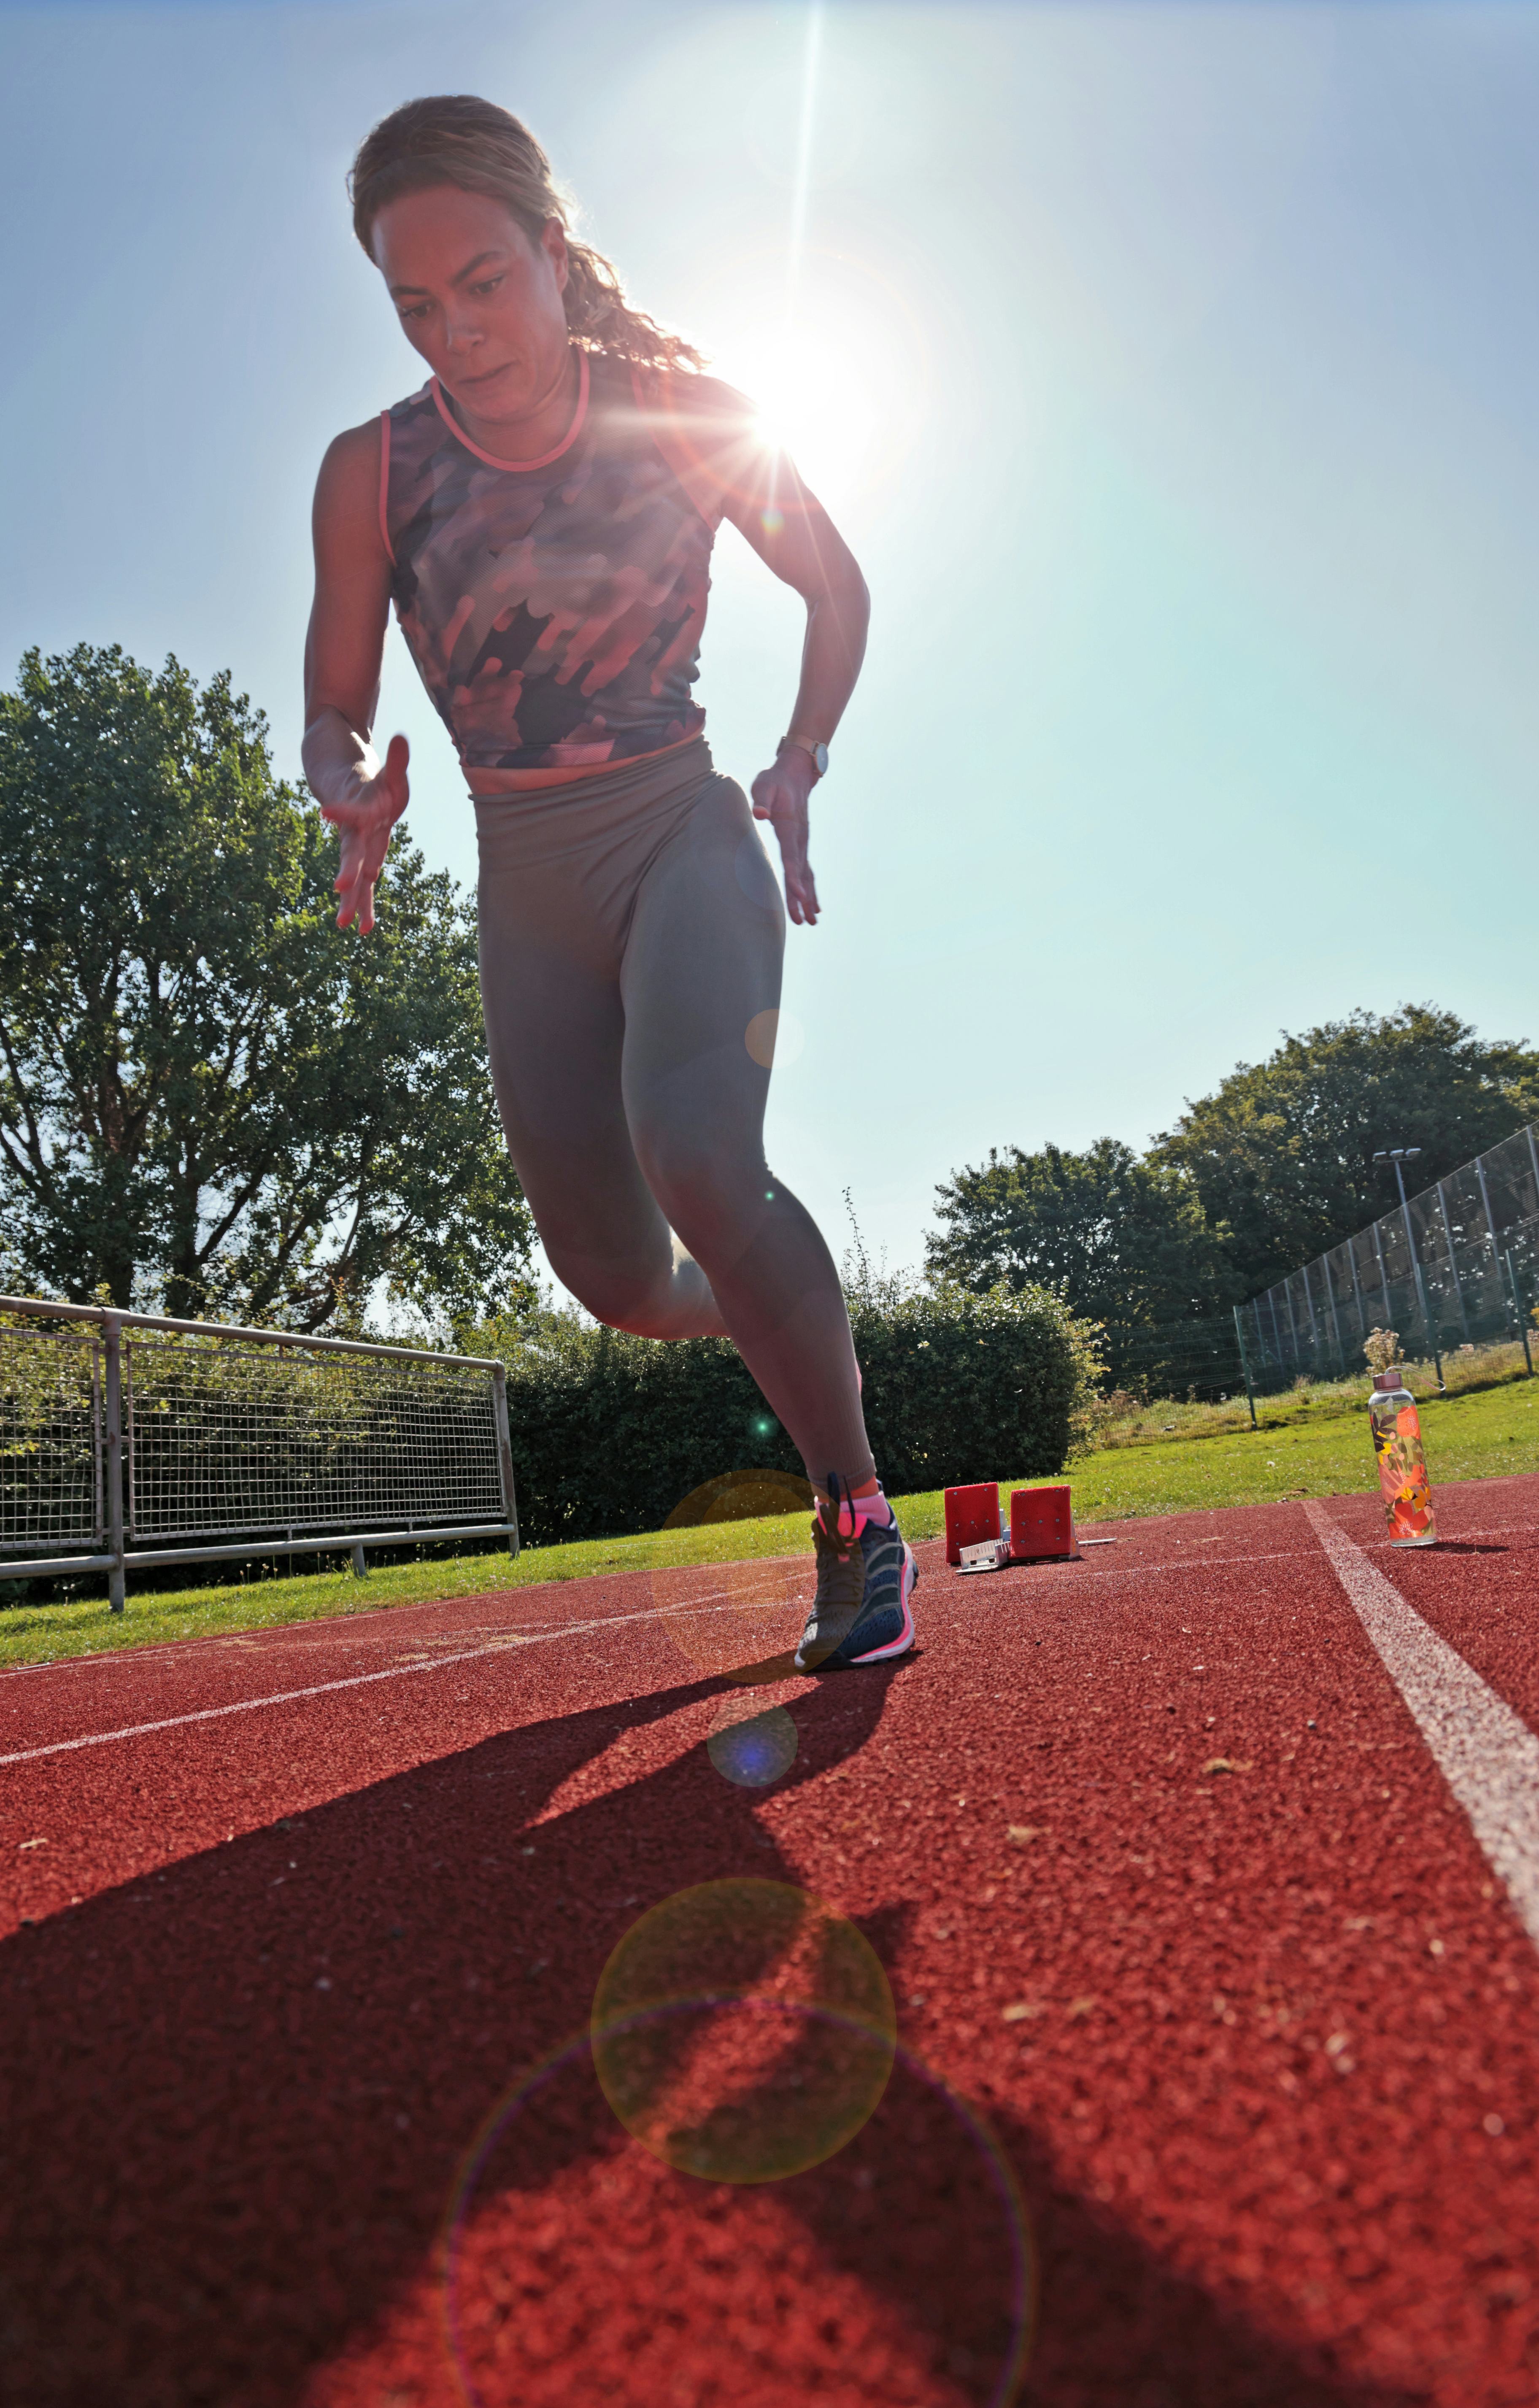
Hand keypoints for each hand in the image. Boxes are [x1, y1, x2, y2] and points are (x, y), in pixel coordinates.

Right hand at [320, 734, 408, 933]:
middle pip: (351, 852)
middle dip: (347, 871)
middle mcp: (357, 833)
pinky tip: (364, 929)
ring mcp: (358, 849)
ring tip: (343, 925)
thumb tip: (402, 737)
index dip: (340, 810)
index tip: (326, 810)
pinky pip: (366, 887)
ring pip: (354, 878)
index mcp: (362, 810)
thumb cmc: (375, 785)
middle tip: (339, 888)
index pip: (351, 810)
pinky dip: (365, 906)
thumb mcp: (390, 774)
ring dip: (352, 900)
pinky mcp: (363, 860)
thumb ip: (397, 761)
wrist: (349, 795)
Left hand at [750, 746, 820, 926]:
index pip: (791, 856)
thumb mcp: (765, 785)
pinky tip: (813, 907)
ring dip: (808, 899)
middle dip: (801, 898)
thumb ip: (762, 799)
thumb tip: (760, 813)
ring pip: (806, 877)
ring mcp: (803, 845)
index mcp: (791, 828)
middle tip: (803, 921)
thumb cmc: (774, 781)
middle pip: (801, 873)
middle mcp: (800, 840)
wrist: (795, 775)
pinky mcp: (801, 847)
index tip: (797, 894)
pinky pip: (807, 873)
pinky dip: (810, 890)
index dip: (794, 876)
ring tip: (811, 922)